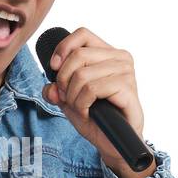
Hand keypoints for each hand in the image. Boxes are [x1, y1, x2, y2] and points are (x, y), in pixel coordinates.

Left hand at [41, 27, 155, 177]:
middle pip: (78, 55)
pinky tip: (87, 113)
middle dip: (64, 80)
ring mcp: (126, 72)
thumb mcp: (70, 100)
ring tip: (80, 108)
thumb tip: (50, 87)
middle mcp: (120, 58)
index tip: (53, 68)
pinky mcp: (127, 88)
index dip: (63, 49)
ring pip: (82, 74)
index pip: (82, 34)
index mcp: (108, 53)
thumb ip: (57, 89)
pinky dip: (82, 104)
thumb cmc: (97, 118)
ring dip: (73, 96)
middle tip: (67, 98)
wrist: (115, 143)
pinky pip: (91, 89)